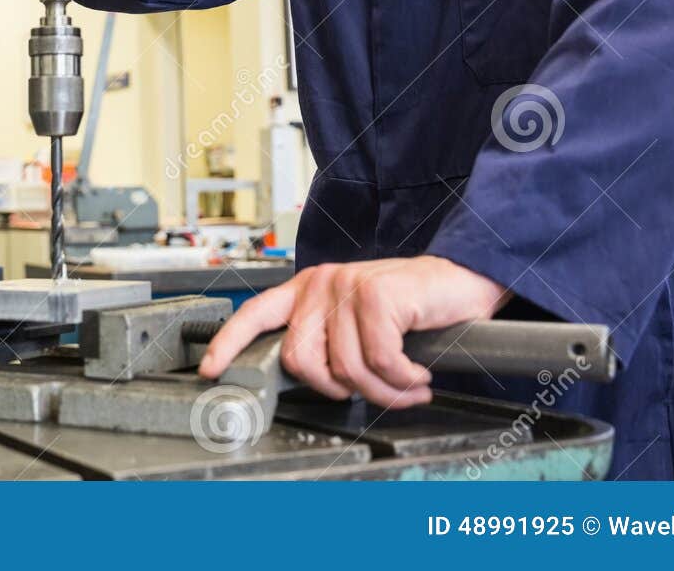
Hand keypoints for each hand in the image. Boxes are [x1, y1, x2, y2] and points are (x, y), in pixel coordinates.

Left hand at [197, 255, 508, 408]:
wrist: (461, 281)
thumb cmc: (411, 308)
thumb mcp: (357, 322)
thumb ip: (327, 340)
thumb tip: (310, 380)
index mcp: (307, 290)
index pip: (255, 314)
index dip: (228, 344)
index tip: (212, 370)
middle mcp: (321, 284)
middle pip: (302, 361)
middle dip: (339, 389)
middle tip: (372, 389)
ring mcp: (348, 286)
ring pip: (347, 369)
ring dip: (384, 392)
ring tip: (406, 385)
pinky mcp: (377, 295)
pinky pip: (380, 362)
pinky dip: (404, 380)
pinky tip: (418, 374)